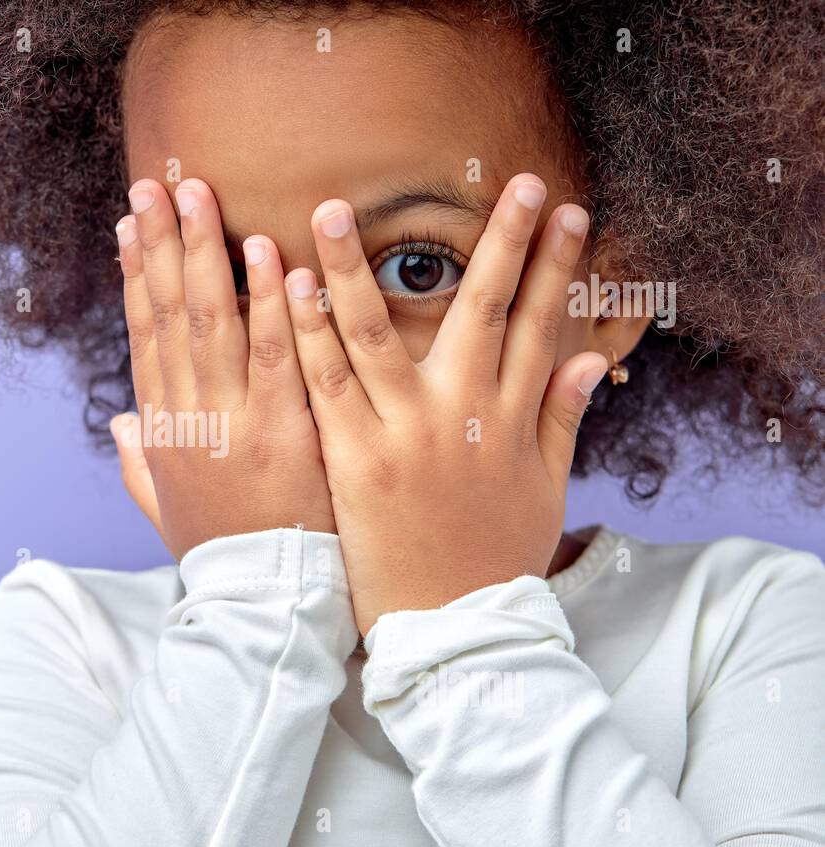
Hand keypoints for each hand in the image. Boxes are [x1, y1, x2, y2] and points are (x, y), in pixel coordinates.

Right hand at [109, 178, 334, 559]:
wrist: (257, 608)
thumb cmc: (221, 556)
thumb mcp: (167, 510)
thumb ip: (141, 462)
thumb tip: (121, 420)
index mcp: (161, 430)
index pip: (144, 338)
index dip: (137, 278)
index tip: (129, 227)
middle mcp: (187, 417)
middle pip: (170, 315)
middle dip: (163, 244)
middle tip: (158, 183)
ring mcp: (231, 423)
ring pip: (212, 324)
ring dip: (205, 254)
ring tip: (200, 195)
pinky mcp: (281, 434)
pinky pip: (273, 357)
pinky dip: (268, 304)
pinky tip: (267, 254)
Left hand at [284, 173, 606, 630]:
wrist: (450, 629)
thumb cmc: (492, 561)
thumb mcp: (541, 490)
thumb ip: (559, 420)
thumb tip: (592, 365)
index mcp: (509, 420)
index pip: (540, 326)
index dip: (556, 267)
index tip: (569, 212)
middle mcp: (462, 414)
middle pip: (481, 312)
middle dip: (500, 244)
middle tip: (514, 184)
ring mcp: (404, 433)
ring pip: (378, 334)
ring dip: (354, 267)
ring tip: (333, 209)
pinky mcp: (353, 458)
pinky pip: (324, 382)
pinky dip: (308, 331)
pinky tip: (287, 285)